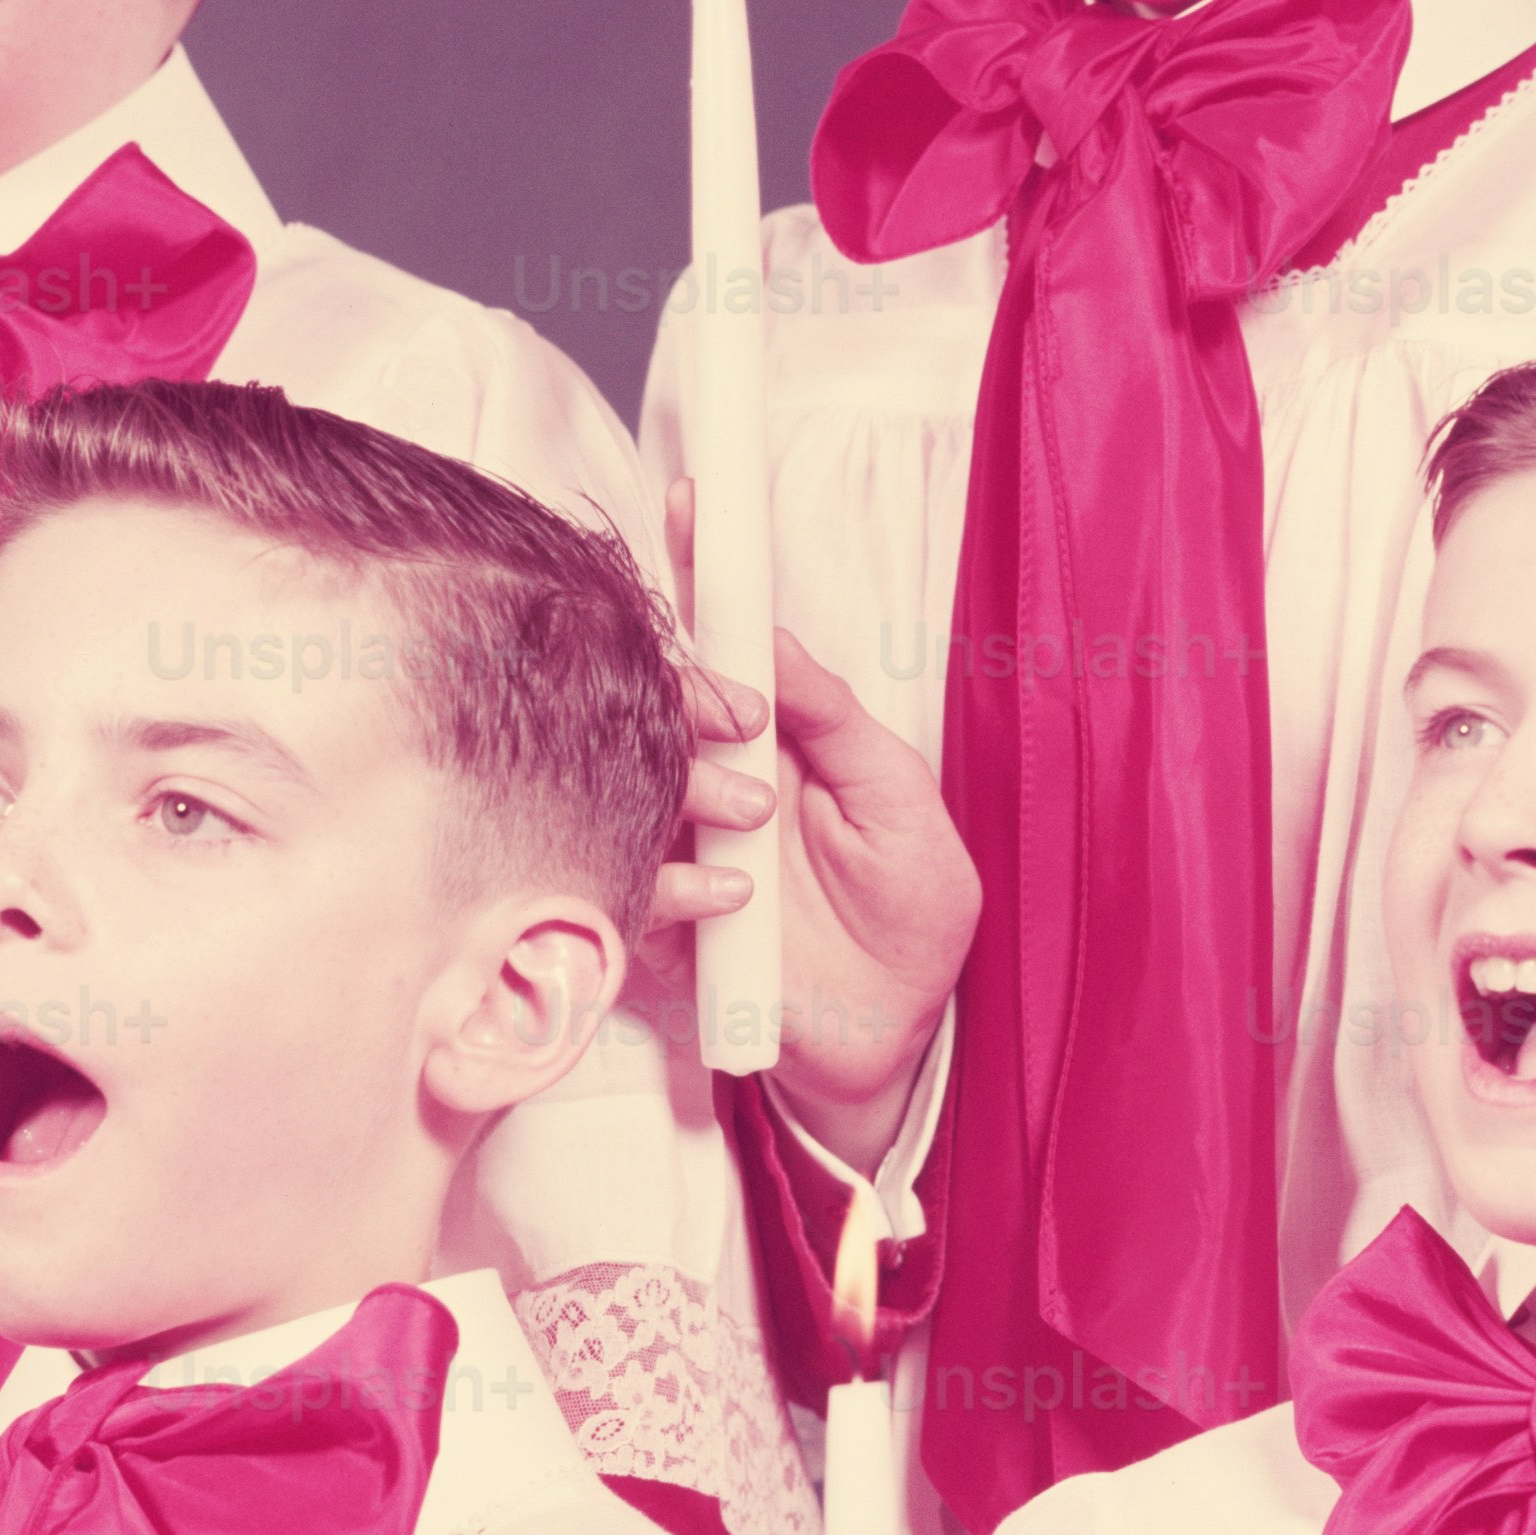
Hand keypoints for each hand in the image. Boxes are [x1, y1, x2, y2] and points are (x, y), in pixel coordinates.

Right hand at [647, 482, 978, 1173]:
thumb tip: (777, 642)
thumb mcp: (900, 800)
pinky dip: (673, 882)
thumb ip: (835, 717)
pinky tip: (731, 895)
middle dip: (684, 689)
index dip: (704, 568)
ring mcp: (676, 843)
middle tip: (734, 719)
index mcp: (770, 732)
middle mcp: (711, 776)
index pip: (723, 635)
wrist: (894, 1032)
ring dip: (683, 786)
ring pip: (627, 778)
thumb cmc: (910, 907)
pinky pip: (626, 882)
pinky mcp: (656, 918)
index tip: (693, 501)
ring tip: (749, 821)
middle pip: (655, 694)